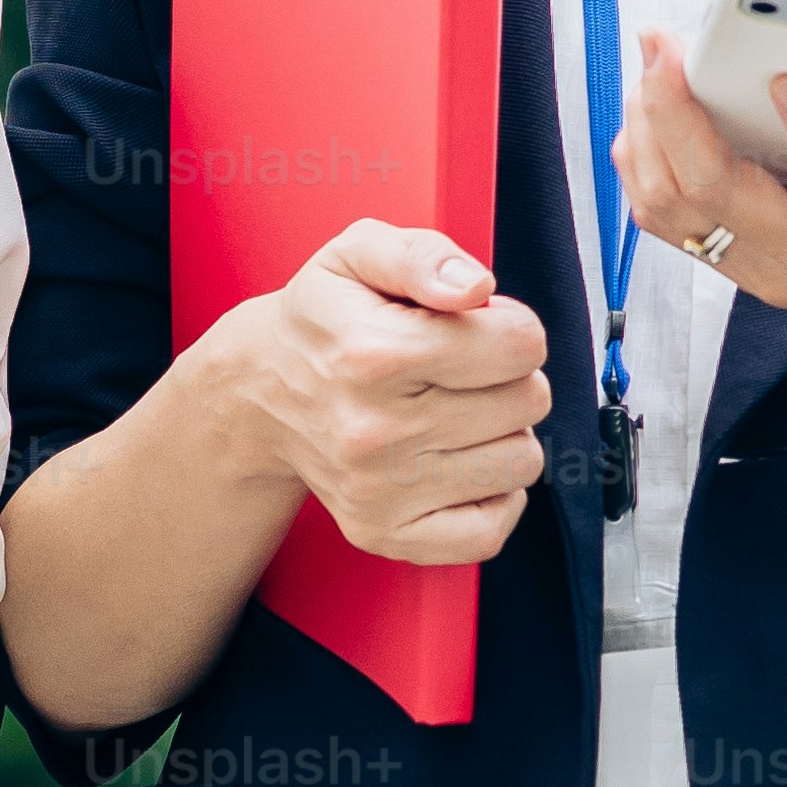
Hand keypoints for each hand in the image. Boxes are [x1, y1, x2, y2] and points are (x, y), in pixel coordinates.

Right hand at [196, 219, 549, 566]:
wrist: (259, 391)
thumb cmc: (325, 318)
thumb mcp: (359, 252)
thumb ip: (424, 256)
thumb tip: (476, 290)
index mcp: (376, 353)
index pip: (521, 345)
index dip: (511, 327)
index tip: (477, 327)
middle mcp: (374, 430)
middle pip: (527, 402)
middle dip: (509, 376)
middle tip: (462, 369)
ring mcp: (377, 491)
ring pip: (520, 463)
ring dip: (503, 433)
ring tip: (456, 412)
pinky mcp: (380, 533)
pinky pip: (488, 532)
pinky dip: (493, 497)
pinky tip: (462, 462)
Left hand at [618, 39, 786, 424]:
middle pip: (723, 200)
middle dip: (680, 116)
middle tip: (666, 46)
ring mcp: (770, 270)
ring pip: (679, 212)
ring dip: (649, 136)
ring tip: (651, 66)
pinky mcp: (744, 266)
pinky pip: (671, 221)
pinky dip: (645, 164)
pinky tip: (650, 113)